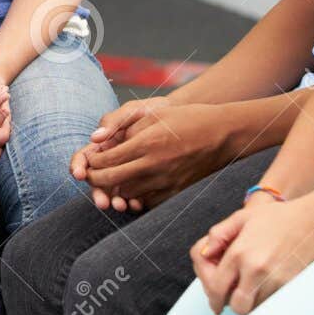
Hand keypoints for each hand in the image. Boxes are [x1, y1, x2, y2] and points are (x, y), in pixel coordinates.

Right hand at [70, 96, 167, 208]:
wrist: (180, 117)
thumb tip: (94, 138)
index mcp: (104, 145)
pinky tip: (138, 205)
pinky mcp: (143, 180)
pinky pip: (134, 195)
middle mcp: (112, 162)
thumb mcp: (132, 112)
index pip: (84, 158)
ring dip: (114, 201)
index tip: (80, 175)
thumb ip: (113, 122)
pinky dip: (133, 202)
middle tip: (103, 203)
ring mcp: (127, 172)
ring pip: (114, 191)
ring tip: (122, 206)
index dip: (78, 167)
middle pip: (97, 180)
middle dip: (98, 193)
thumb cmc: (152, 111)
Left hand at [75, 100, 232, 211]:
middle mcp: (154, 165)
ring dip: (113, 189)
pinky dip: (134, 197)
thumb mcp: (154, 113)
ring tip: (107, 183)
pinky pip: (148, 201)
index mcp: (146, 143)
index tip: (88, 159)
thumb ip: (123, 125)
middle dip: (95, 179)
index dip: (91, 161)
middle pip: (112, 180)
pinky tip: (130, 189)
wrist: (225, 134)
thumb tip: (96, 138)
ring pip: (127, 193)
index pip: (107, 159)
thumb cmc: (188, 118)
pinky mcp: (176, 191)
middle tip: (89, 175)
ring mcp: (166, 181)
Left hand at [191, 197, 313, 314]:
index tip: (214, 304)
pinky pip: (273, 304)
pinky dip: (266, 302)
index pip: (217, 287)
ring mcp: (275, 279)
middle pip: (236, 305)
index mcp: (239, 253)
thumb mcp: (240, 218)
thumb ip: (218, 235)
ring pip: (256, 308)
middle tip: (230, 299)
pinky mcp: (291, 285)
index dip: (212, 299)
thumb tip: (205, 253)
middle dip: (230, 306)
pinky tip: (264, 288)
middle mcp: (255, 269)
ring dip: (249, 304)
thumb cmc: (278, 217)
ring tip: (248, 290)